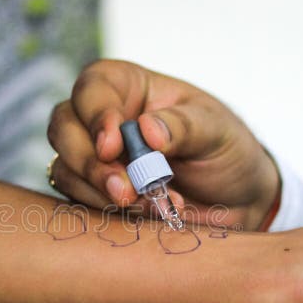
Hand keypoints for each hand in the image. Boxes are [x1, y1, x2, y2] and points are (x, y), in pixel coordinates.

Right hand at [47, 60, 279, 228]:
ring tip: (148, 205)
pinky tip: (144, 215)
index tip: (113, 145)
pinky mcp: (93, 193)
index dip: (95, 114)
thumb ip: (183, 126)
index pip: (93, 88)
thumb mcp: (216, 130)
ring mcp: (93, 158)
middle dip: (90, 162)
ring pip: (66, 168)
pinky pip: (78, 200)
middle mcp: (102, 119)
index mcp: (128, 87)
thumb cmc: (225, 151)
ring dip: (99, 192)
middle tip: (124, 190)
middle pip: (64, 127)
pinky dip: (105, 211)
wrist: (239, 202)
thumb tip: (146, 129)